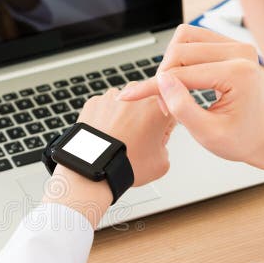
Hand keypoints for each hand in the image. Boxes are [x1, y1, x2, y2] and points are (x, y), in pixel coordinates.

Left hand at [44, 88, 174, 226]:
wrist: (94, 168)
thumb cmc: (126, 165)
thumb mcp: (162, 163)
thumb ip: (166, 146)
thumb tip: (158, 144)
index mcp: (158, 105)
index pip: (169, 111)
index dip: (164, 128)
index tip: (157, 139)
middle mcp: (135, 94)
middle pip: (145, 105)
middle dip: (144, 120)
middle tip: (137, 141)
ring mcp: (112, 96)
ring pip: (124, 106)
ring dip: (124, 119)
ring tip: (118, 141)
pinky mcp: (93, 102)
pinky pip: (104, 109)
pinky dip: (105, 120)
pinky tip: (105, 137)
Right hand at [118, 24, 263, 192]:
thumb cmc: (240, 139)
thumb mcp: (206, 133)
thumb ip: (182, 106)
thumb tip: (161, 80)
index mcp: (238, 73)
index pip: (181, 73)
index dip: (152, 87)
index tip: (130, 97)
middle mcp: (240, 52)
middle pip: (180, 50)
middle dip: (163, 77)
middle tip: (165, 105)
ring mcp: (237, 45)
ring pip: (184, 38)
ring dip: (170, 63)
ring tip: (173, 90)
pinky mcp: (231, 44)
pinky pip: (194, 39)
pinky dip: (180, 58)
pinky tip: (181, 79)